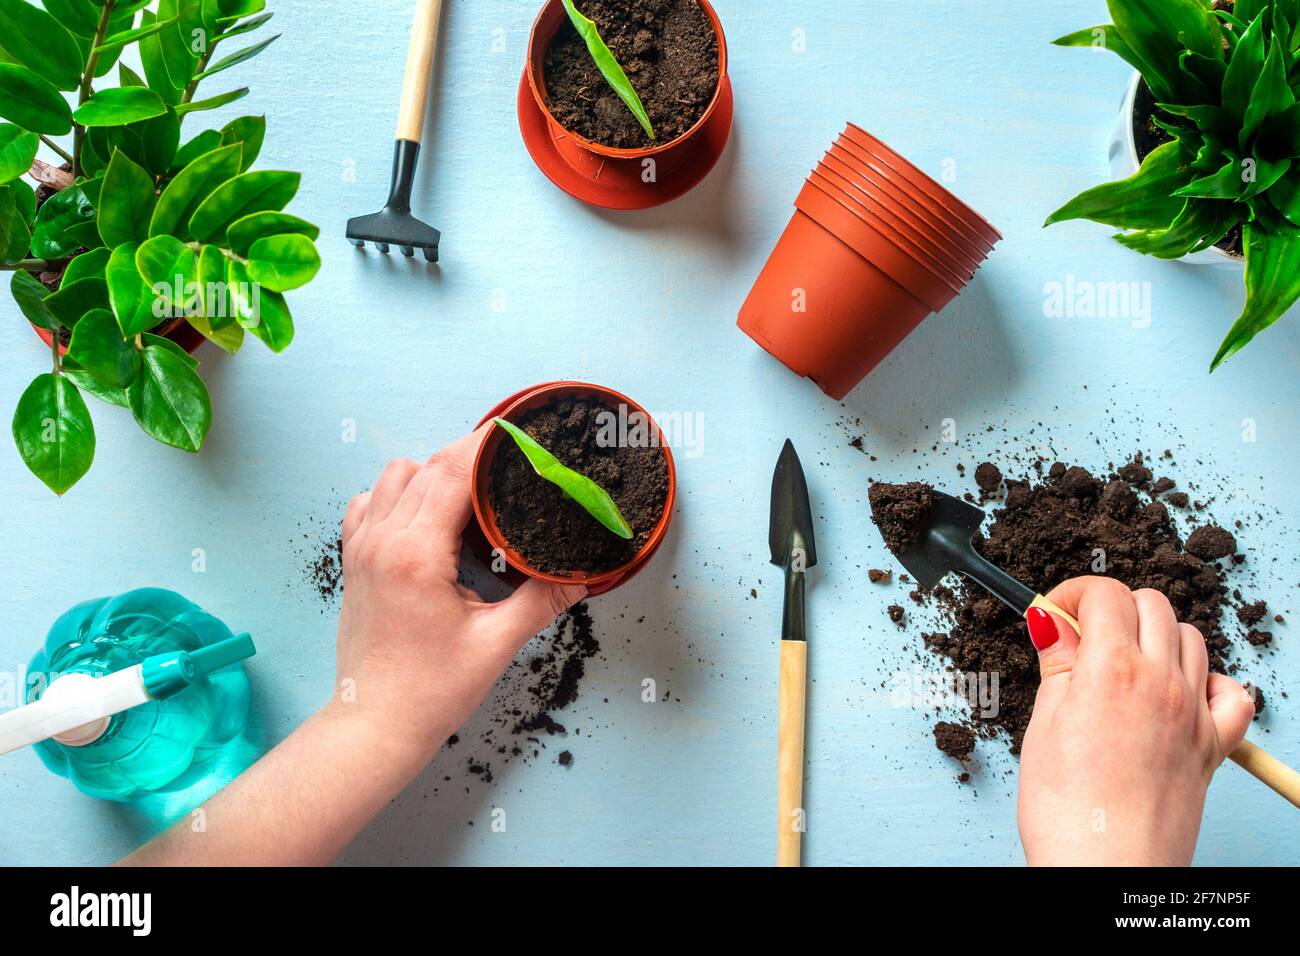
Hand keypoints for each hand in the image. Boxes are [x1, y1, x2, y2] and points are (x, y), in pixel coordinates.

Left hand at [328, 426, 586, 761]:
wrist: (374, 725)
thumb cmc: (430, 692)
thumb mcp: (496, 645)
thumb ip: (541, 601)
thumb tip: (582, 576)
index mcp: (417, 554)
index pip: (453, 472)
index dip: (487, 445)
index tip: (518, 433)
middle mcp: (383, 540)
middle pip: (427, 465)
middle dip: (469, 455)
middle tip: (509, 463)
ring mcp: (362, 549)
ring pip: (392, 476)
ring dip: (430, 471)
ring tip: (469, 493)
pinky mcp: (353, 563)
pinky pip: (368, 503)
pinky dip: (396, 495)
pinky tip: (425, 517)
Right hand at [1017, 577, 1255, 865]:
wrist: (1106, 871)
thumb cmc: (1066, 812)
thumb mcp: (1043, 725)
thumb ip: (1057, 664)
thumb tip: (1053, 621)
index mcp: (1113, 670)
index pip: (1104, 594)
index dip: (1073, 593)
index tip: (1055, 613)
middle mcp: (1162, 682)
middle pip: (1150, 604)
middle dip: (1111, 608)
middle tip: (1079, 638)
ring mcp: (1194, 713)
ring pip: (1190, 637)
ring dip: (1155, 636)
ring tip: (1121, 664)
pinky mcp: (1213, 746)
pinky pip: (1233, 692)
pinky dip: (1210, 680)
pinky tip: (1180, 692)